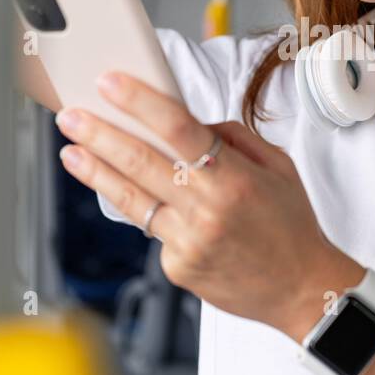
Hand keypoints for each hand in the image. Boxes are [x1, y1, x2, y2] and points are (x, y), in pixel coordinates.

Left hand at [54, 71, 364, 339]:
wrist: (302, 290)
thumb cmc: (291, 226)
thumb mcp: (278, 167)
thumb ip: (234, 139)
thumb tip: (189, 123)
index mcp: (236, 178)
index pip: (179, 129)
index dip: (140, 103)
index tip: (110, 84)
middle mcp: (208, 209)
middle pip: (142, 162)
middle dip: (100, 134)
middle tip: (71, 116)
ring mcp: (189, 241)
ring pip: (133, 199)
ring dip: (97, 171)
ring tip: (71, 150)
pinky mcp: (178, 266)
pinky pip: (154, 230)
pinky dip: (145, 210)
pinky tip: (131, 196)